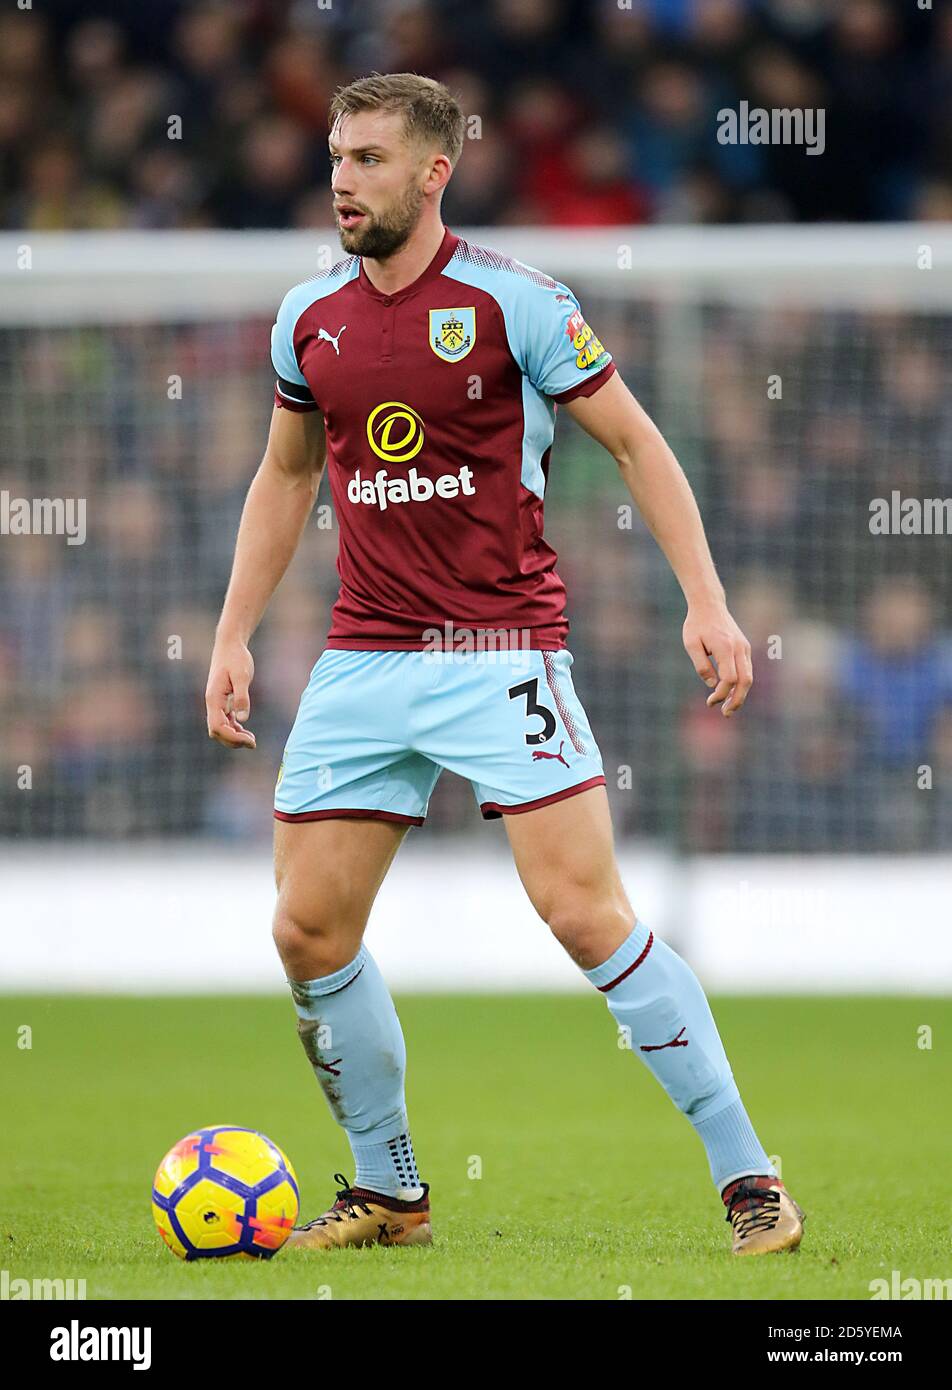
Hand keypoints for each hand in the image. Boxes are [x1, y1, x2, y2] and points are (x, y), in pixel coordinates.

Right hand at [205, 639, 256, 747]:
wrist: (230, 645)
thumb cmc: (236, 658)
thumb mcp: (242, 676)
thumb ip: (242, 696)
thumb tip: (242, 719)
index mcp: (213, 698)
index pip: (217, 727)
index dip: (232, 737)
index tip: (250, 740)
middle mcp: (212, 703)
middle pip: (216, 732)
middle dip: (233, 740)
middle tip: (253, 742)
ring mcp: (216, 703)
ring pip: (220, 728)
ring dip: (234, 737)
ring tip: (252, 740)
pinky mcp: (222, 701)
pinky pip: (225, 721)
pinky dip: (234, 729)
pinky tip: (246, 731)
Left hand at [683, 602, 752, 716]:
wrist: (709, 605)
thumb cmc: (696, 625)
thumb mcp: (691, 644)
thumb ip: (701, 665)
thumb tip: (711, 684)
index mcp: (725, 647)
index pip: (729, 678)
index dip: (721, 694)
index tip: (709, 702)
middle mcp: (739, 648)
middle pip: (745, 681)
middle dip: (737, 700)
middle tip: (725, 714)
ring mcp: (744, 648)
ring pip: (749, 677)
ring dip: (740, 695)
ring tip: (728, 708)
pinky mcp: (744, 648)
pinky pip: (747, 670)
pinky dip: (741, 685)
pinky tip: (730, 694)